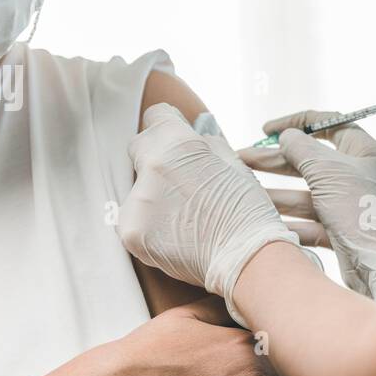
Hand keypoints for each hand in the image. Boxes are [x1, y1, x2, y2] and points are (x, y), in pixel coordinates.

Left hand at [120, 103, 300, 325]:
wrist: (246, 259)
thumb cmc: (247, 210)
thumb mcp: (234, 164)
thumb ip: (207, 146)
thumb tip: (197, 138)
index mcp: (177, 142)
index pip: (156, 116)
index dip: (170, 126)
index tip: (175, 138)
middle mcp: (150, 165)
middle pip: (139, 148)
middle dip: (156, 158)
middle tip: (181, 181)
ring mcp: (136, 200)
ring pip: (136, 187)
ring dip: (154, 196)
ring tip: (184, 216)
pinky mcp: (129, 230)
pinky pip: (134, 218)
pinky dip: (150, 225)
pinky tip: (175, 234)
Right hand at [239, 111, 375, 302]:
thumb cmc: (361, 210)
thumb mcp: (327, 170)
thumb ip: (302, 149)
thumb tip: (286, 137)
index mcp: (367, 153)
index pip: (331, 124)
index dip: (297, 122)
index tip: (268, 129)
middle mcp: (361, 177)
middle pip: (312, 162)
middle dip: (276, 161)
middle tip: (242, 158)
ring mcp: (351, 207)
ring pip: (308, 195)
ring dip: (276, 192)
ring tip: (243, 190)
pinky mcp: (343, 233)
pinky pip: (311, 223)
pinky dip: (289, 222)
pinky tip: (264, 220)